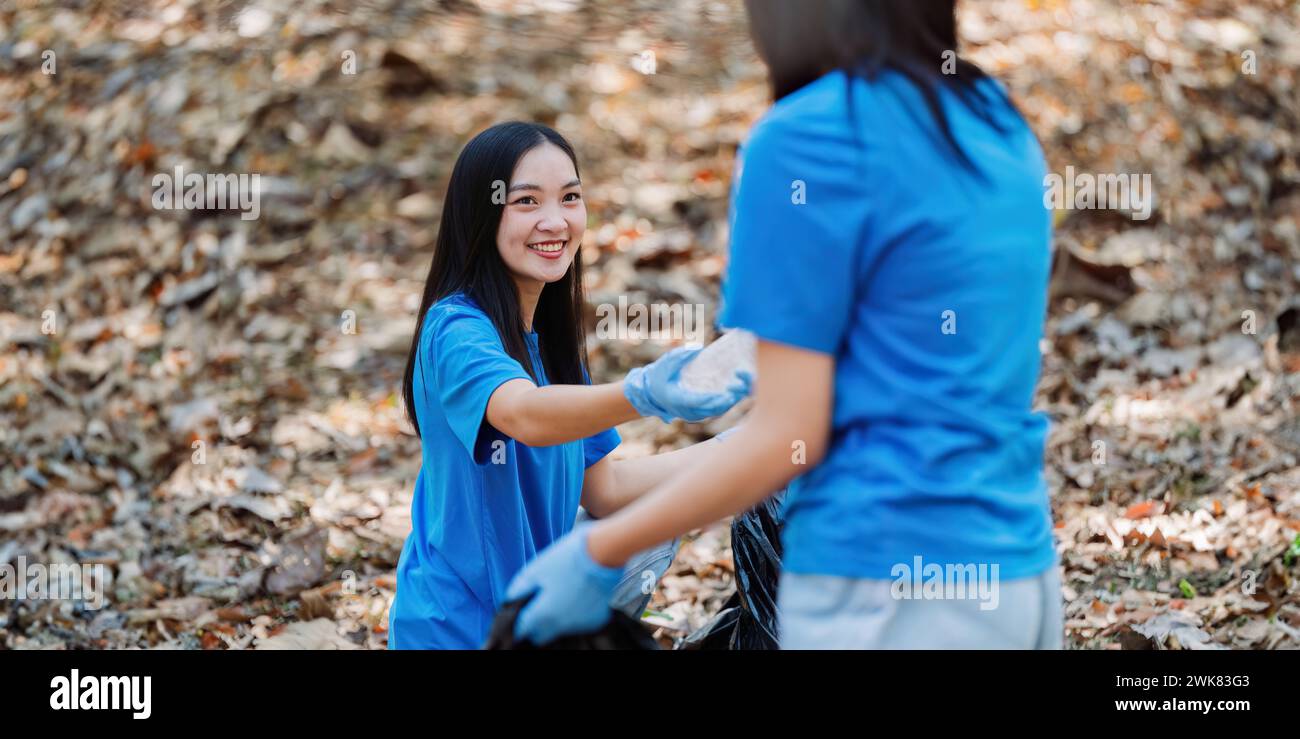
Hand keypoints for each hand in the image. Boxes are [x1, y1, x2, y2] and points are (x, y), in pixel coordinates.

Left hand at [506, 523, 623, 644]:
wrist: (603, 552)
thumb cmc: (567, 558)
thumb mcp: (535, 569)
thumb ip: (518, 589)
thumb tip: (510, 601)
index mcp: (543, 614)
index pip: (522, 631)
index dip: (519, 622)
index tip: (521, 614)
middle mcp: (561, 625)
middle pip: (541, 636)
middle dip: (536, 624)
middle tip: (538, 605)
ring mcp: (580, 624)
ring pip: (560, 630)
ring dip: (555, 619)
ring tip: (560, 595)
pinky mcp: (596, 620)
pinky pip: (578, 624)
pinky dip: (574, 615)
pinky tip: (576, 596)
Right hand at [623, 346, 751, 422]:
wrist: (650, 393)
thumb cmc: (657, 377)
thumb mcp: (665, 363)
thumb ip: (679, 356)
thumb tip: (698, 349)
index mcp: (678, 399)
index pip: (698, 402)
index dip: (714, 399)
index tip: (727, 393)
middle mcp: (686, 410)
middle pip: (711, 410)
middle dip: (727, 400)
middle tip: (740, 388)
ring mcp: (692, 413)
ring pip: (714, 412)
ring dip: (729, 402)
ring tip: (741, 389)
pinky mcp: (697, 412)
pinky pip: (713, 410)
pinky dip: (724, 403)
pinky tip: (735, 392)